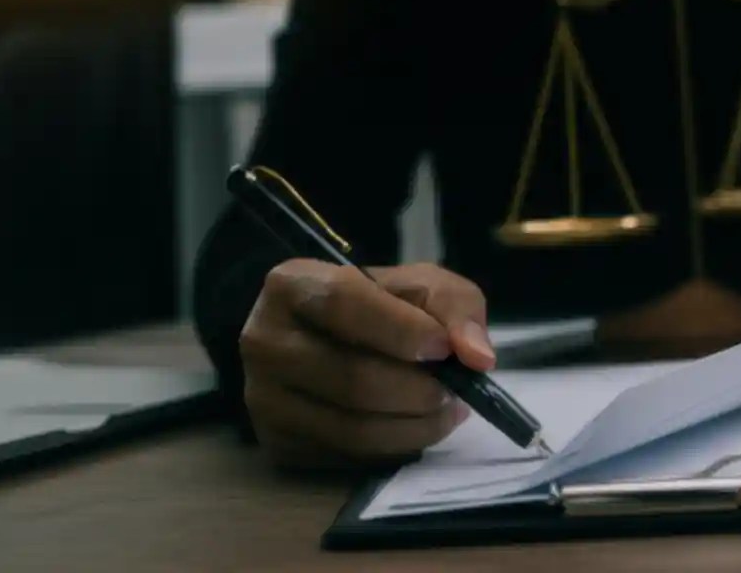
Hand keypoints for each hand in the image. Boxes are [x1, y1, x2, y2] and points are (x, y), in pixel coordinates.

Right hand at [239, 261, 495, 468]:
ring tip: (445, 409)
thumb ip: (454, 307)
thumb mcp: (420, 286)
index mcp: (291, 284)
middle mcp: (263, 341)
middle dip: (419, 390)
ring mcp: (264, 398)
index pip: (343, 304)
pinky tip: (415, 426)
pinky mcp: (277, 444)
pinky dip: (396, 447)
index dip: (401, 329)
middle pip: (352, 378)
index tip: (443, 348)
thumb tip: (477, 357)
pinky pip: (349, 456)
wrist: (324, 339)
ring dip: (416, 426)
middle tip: (455, 390)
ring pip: (353, 428)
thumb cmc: (376, 305)